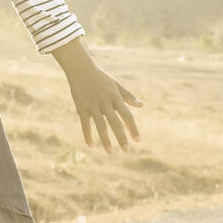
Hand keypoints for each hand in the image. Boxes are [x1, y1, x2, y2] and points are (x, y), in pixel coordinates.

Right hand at [52, 38, 143, 153]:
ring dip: (105, 140)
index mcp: (115, 97)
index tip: (137, 140)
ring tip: (110, 152)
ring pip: (100, 126)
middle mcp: (105, 103)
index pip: (127, 115)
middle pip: (115, 123)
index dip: (133, 128)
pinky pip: (85, 124)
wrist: (81, 69)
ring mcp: (92, 106)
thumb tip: (142, 105)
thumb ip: (128, 96)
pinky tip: (91, 146)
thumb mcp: (116, 85)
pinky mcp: (81, 108)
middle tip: (126, 150)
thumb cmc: (101, 78)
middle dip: (121, 137)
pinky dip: (87, 135)